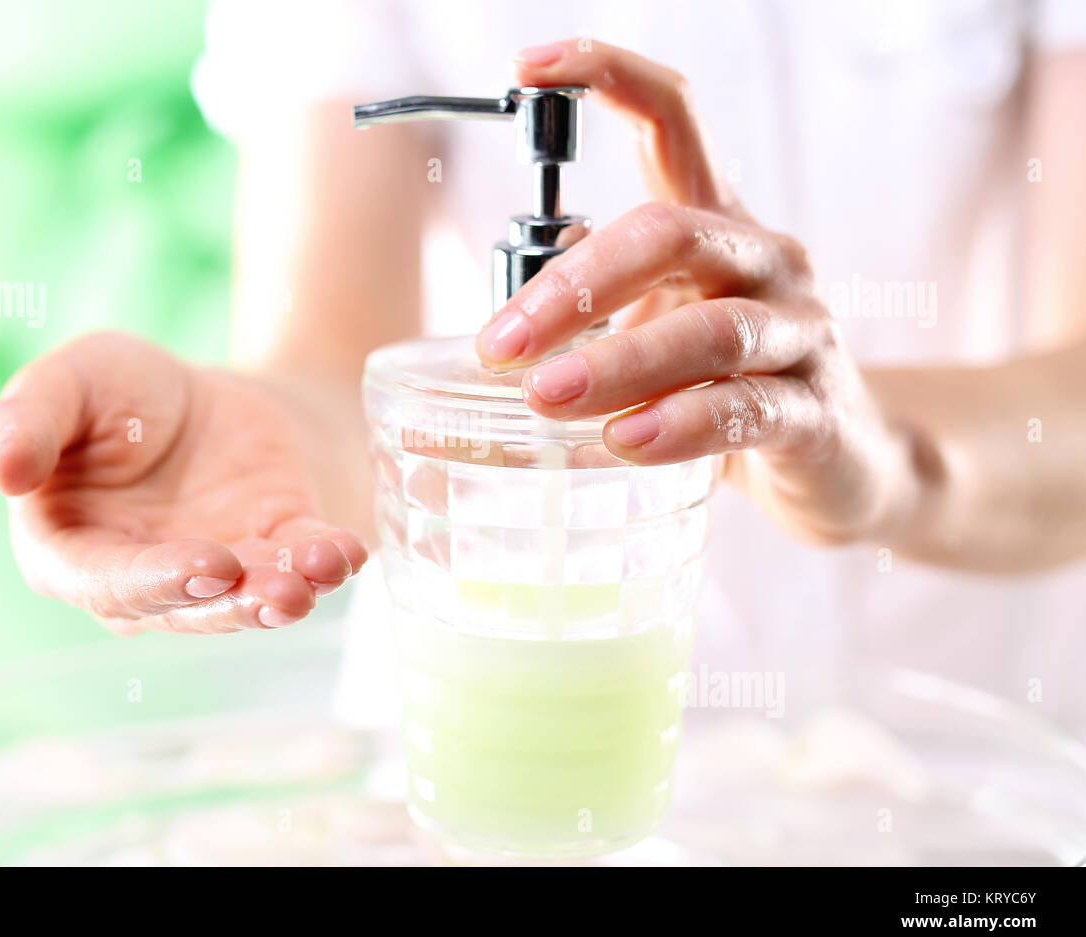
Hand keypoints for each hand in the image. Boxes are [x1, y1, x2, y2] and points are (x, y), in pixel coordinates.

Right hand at [0, 332, 366, 633]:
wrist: (212, 393)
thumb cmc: (121, 393)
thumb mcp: (70, 381)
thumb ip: (28, 418)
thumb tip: (2, 468)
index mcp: (72, 550)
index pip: (101, 581)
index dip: (150, 581)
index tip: (202, 563)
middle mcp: (143, 582)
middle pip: (179, 604)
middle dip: (225, 600)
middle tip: (265, 588)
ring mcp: (215, 577)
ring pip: (242, 600)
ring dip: (280, 595)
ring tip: (313, 579)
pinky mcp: (274, 556)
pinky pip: (299, 566)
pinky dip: (324, 563)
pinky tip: (345, 553)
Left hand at [477, 39, 920, 546]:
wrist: (839, 463)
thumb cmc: (728, 385)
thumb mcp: (661, 325)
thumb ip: (599, 307)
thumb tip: (505, 318)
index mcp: (716, 224)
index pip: (673, 119)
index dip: (606, 76)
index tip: (525, 68)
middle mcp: (764, 260)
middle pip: (671, 233)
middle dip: (575, 286)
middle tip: (502, 346)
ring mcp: (799, 332)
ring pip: (711, 329)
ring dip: (618, 363)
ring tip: (548, 396)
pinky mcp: (815, 411)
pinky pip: (749, 410)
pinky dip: (682, 425)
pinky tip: (629, 440)